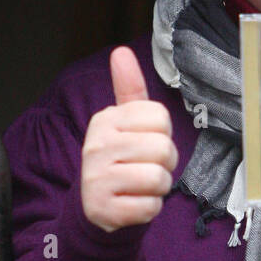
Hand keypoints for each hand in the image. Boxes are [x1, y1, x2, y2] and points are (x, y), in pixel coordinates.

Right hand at [80, 46, 178, 232]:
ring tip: (140, 186)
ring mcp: (98, 179)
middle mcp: (97, 146)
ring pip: (159, 178)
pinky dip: (149, 209)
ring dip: (158, 188)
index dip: (162, 133)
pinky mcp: (105, 209)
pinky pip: (150, 207)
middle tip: (144, 167)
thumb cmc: (121, 160)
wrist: (96, 206)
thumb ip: (129, 89)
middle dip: (165, 164)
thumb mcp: (123, 123)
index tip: (146, 143)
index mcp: (106, 120)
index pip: (161, 117)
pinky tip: (133, 203)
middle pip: (164, 149)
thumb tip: (121, 52)